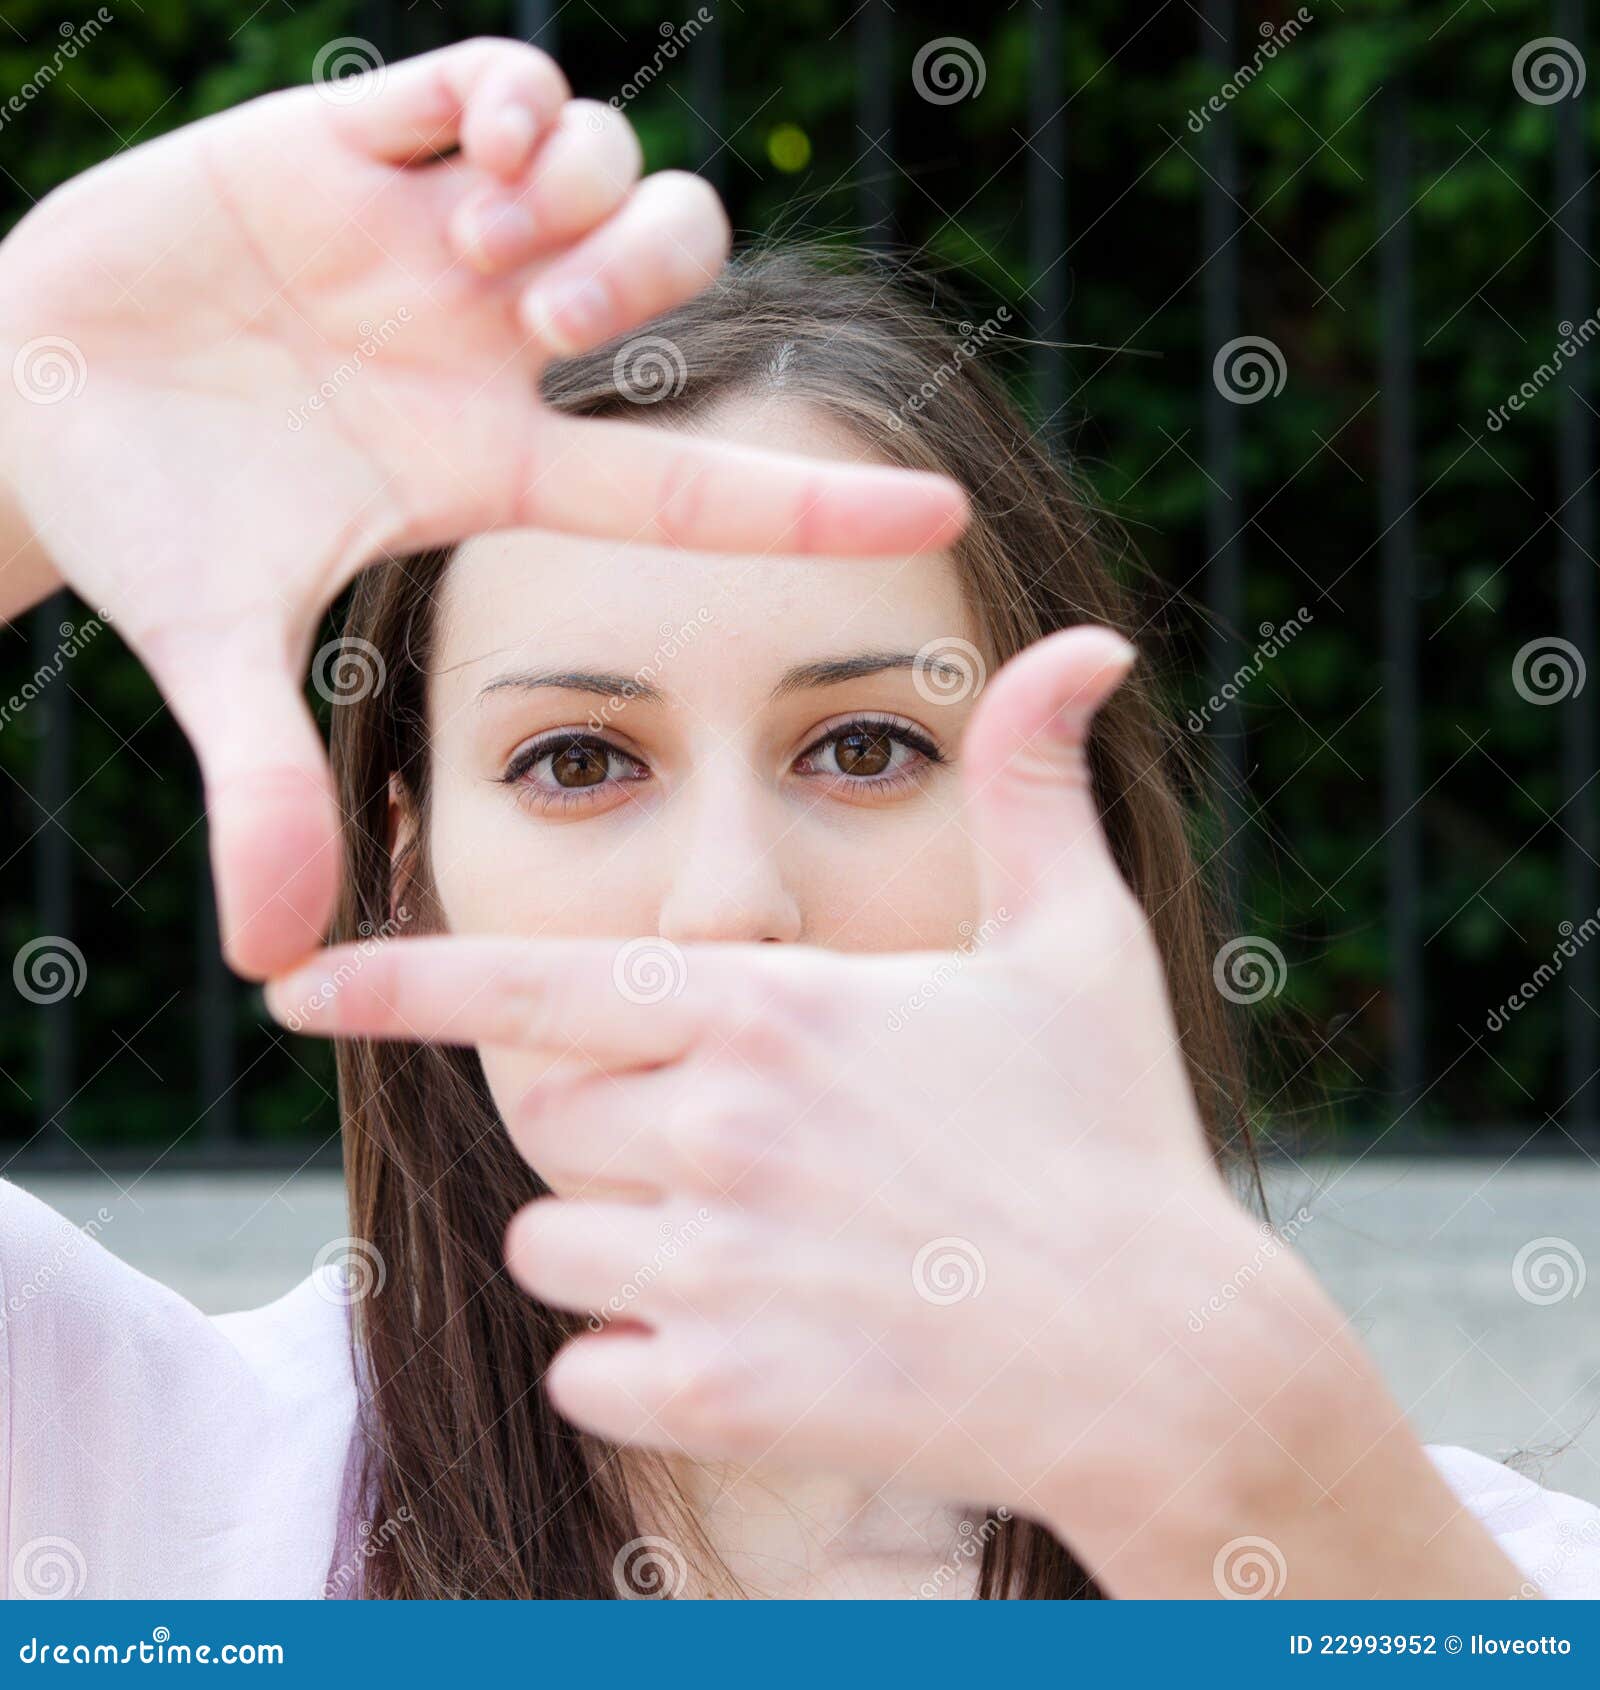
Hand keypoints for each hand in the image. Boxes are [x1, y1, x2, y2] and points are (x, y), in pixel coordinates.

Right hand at [0, 37, 964, 977]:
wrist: (32, 394)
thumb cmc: (142, 522)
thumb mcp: (213, 651)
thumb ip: (265, 789)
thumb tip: (270, 964)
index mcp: (494, 465)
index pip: (692, 488)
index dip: (818, 504)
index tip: (938, 513)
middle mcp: (492, 348)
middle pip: (674, 277)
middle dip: (649, 283)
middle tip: (545, 325)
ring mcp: (437, 237)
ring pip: (611, 170)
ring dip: (584, 204)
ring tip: (477, 250)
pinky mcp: (362, 139)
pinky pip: (501, 78)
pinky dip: (521, 102)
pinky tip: (475, 149)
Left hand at [267, 626, 1521, 1596]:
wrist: (1172, 1359)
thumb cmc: (1120, 1138)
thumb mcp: (1080, 939)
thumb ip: (1037, 784)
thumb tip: (1087, 642)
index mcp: (769, 1005)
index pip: (529, 982)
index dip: (396, 983)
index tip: (294, 992)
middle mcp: (716, 1126)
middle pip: (544, 1121)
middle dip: (606, 1130)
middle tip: (731, 1150)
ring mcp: (713, 1268)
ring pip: (550, 1248)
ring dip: (619, 1247)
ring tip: (756, 1249)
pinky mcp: (726, 1397)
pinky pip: (587, 1372)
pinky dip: (639, 1362)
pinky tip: (755, 1345)